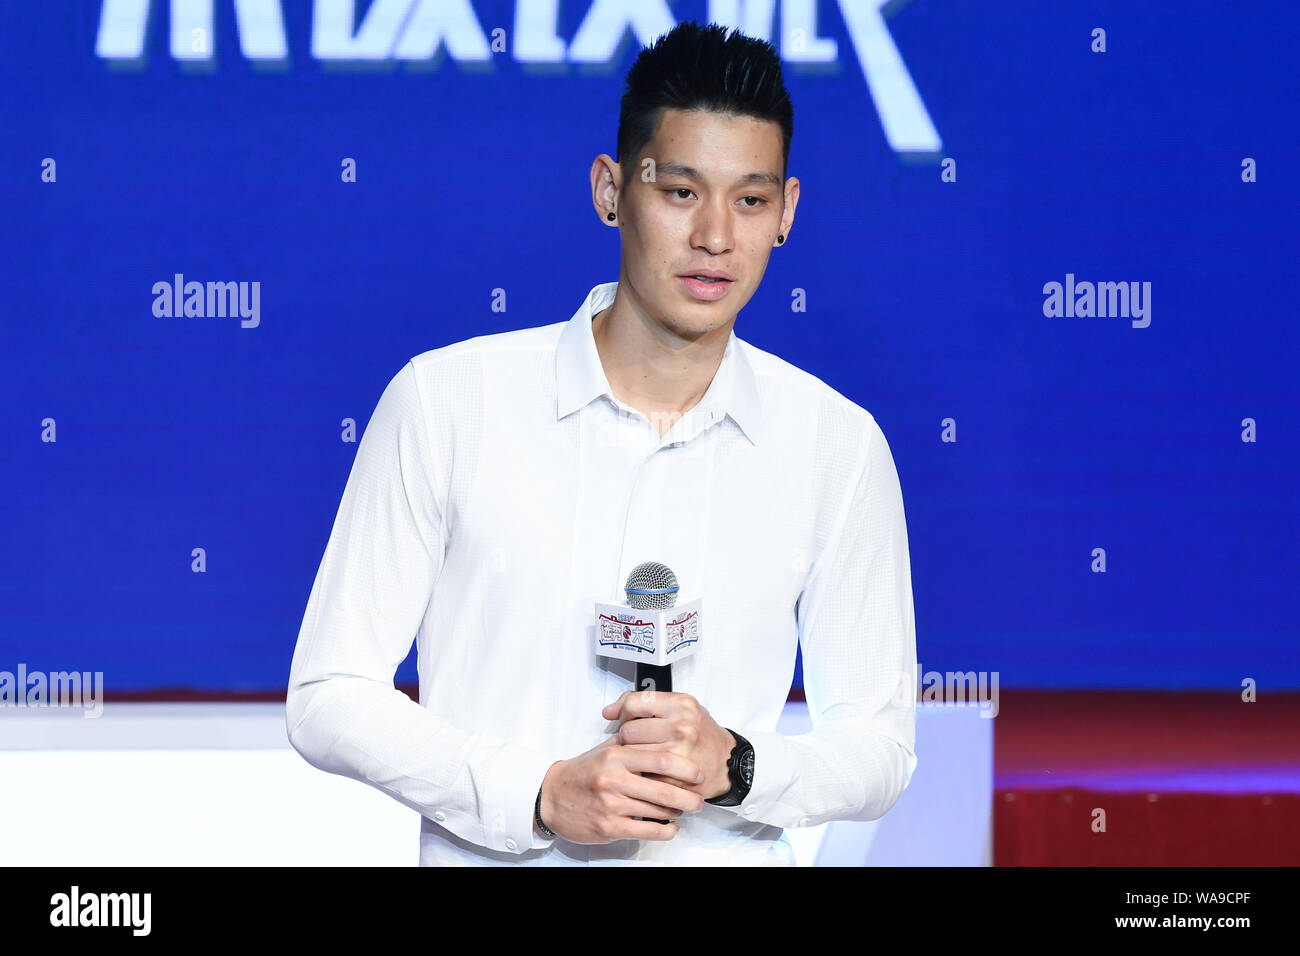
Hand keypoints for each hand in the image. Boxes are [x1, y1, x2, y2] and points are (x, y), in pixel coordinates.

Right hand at [535, 735, 706, 843]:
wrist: (551, 797)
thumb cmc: (582, 773)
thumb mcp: (605, 750)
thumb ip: (632, 743)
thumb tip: (661, 732)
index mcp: (616, 755)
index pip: (661, 758)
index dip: (686, 767)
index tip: (698, 773)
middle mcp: (614, 778)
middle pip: (665, 788)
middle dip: (689, 797)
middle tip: (699, 799)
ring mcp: (611, 804)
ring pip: (658, 811)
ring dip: (677, 813)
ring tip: (684, 811)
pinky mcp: (609, 827)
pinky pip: (647, 830)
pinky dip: (665, 831)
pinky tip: (671, 828)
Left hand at [602, 690, 735, 800]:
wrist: (727, 762)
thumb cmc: (701, 734)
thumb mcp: (680, 707)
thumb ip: (645, 703)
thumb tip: (610, 711)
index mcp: (681, 705)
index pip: (633, 703)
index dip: (624, 713)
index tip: (627, 719)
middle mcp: (681, 727)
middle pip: (628, 731)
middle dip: (628, 737)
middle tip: (641, 741)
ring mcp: (678, 753)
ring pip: (631, 754)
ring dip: (633, 756)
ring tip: (646, 755)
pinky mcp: (673, 777)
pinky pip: (641, 773)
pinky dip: (641, 773)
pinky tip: (652, 769)